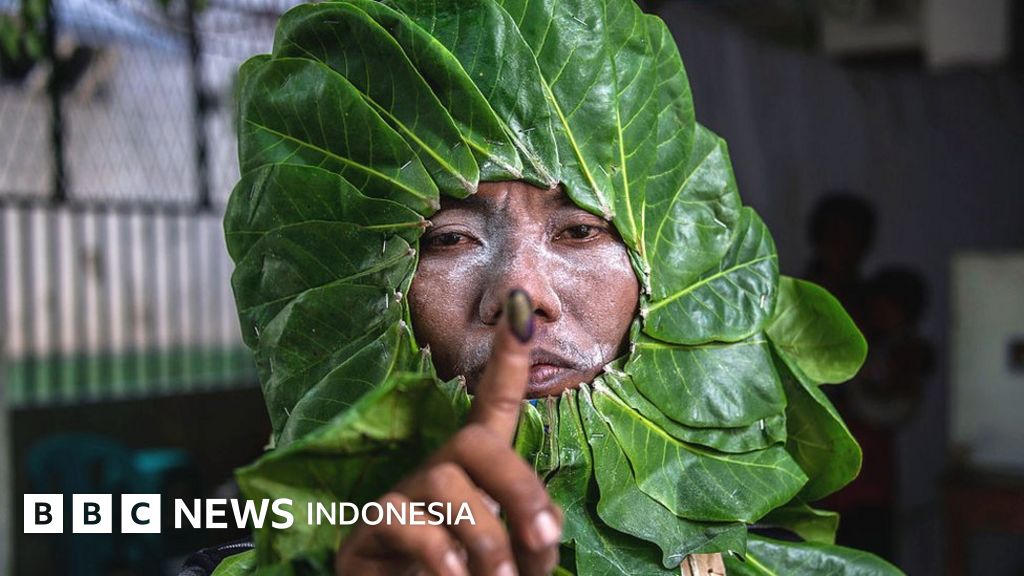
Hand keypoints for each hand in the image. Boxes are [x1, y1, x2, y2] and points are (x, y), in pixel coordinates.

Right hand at [335, 290, 562, 575]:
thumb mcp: (511, 559)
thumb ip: (531, 538)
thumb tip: (543, 531)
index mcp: (475, 470)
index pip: (492, 404)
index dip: (508, 359)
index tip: (523, 309)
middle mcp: (438, 470)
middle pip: (475, 442)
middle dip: (519, 488)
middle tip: (541, 543)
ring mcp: (402, 495)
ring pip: (446, 483)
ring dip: (484, 534)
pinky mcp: (370, 527)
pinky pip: (404, 520)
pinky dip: (439, 552)